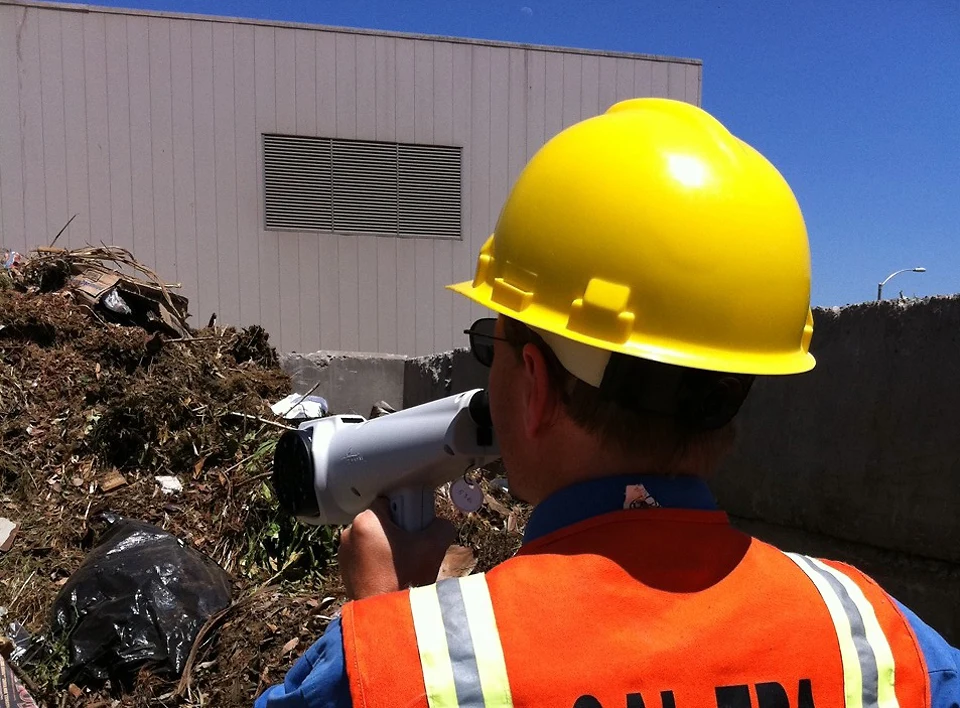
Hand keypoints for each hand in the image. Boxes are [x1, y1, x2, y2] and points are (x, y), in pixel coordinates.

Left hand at [338, 498, 455, 600]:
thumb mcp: (434, 546)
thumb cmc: (405, 580)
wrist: (387, 616)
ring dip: (386, 546)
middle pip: (380, 520)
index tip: (415, 525)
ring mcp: (344, 553)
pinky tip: (392, 573)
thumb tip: (441, 524)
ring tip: (402, 563)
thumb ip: (441, 526)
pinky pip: (364, 555)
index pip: (388, 500)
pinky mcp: (344, 570)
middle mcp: (349, 533)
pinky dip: (377, 560)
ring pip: (372, 538)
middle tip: (412, 546)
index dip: (406, 511)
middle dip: (397, 530)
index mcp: (366, 521)